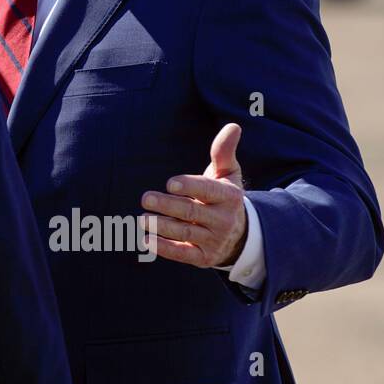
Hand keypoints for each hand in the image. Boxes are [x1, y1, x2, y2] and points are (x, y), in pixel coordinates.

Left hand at [139, 123, 247, 266]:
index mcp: (229, 197)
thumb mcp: (228, 174)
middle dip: (168, 205)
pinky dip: (165, 249)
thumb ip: (224, 152)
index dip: (190, 186)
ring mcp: (214, 240)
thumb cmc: (224, 197)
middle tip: (146, 198)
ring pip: (186, 233)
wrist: (241, 234)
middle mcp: (224, 220)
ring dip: (163, 227)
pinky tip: (146, 241)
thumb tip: (233, 126)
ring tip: (143, 219)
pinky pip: (184, 255)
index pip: (208, 190)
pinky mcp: (204, 257)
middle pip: (192, 212)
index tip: (170, 182)